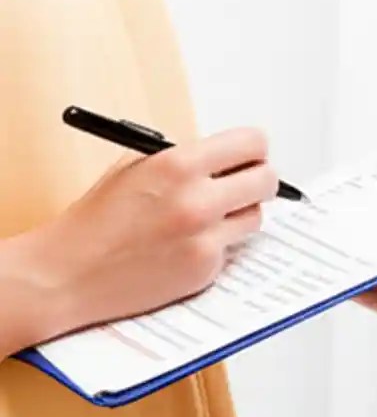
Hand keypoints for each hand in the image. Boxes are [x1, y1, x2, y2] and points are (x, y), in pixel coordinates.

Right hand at [25, 127, 277, 333]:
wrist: (69, 272)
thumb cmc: (98, 220)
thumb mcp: (135, 168)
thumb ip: (185, 160)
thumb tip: (230, 157)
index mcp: (177, 164)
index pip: (251, 143)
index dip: (254, 150)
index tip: (250, 156)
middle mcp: (197, 200)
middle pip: (267, 180)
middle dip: (258, 180)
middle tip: (245, 184)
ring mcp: (205, 237)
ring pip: (255, 216)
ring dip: (239, 214)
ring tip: (207, 217)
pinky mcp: (206, 269)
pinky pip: (232, 248)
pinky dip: (217, 244)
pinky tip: (186, 245)